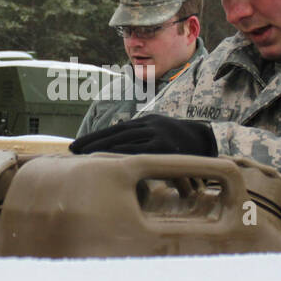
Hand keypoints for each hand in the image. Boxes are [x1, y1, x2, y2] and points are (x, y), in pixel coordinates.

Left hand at [70, 114, 217, 155]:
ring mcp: (157, 134)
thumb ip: (142, 136)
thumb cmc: (182, 142)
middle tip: (72, 150)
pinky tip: (105, 160)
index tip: (76, 144)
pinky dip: (119, 155)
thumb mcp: (161, 132)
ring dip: (100, 148)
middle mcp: (150, 124)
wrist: (208, 141)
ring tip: (82, 157)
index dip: (94, 136)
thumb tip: (120, 144)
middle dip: (91, 142)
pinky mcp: (164, 146)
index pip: (115, 129)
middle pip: (114, 133)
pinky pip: (137, 151)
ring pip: (122, 141)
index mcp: (147, 120)